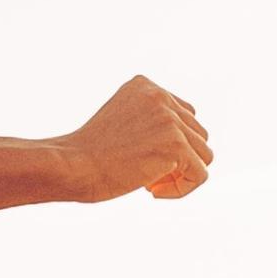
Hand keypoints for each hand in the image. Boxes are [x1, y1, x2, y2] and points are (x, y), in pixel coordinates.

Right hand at [66, 76, 211, 202]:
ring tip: (151, 185)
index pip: (184, 116)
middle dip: (178, 160)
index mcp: (144, 86)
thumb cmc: (89, 154)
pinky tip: (152, 191)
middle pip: (198, 135)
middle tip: (146, 176)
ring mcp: (169, 119)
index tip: (143, 159)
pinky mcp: (176, 144)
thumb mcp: (122, 123)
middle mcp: (160, 96)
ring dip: (181, 175)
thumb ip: (151, 123)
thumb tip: (187, 146)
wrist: (72, 165)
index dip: (170, 144)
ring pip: (204, 155)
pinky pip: (200, 175)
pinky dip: (181, 189)